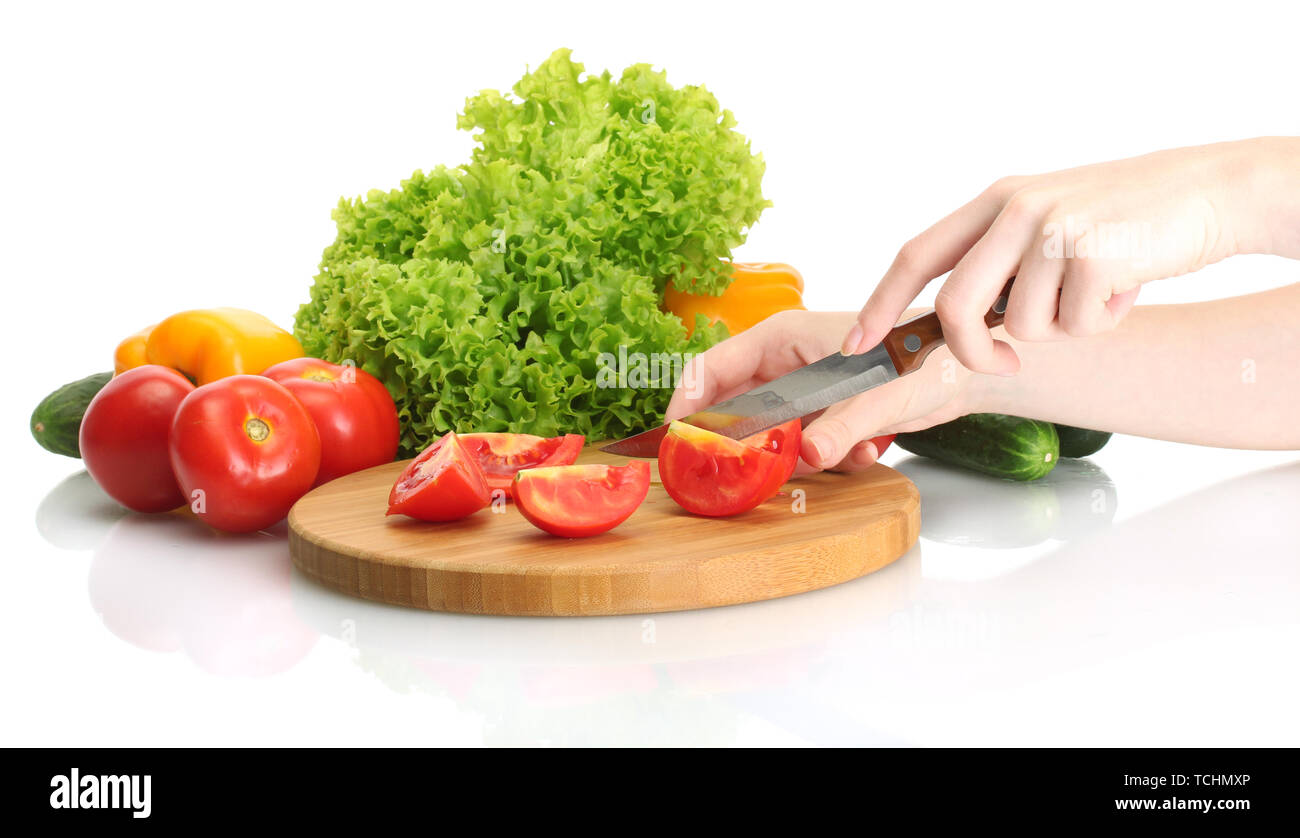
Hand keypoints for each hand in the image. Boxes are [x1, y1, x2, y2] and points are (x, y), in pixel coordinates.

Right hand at [665, 310, 974, 470]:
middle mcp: (784, 362)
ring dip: (799, 457)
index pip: (710, 367)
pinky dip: (829, 458)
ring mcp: (802, 389)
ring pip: (767, 435)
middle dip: (747, 446)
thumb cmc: (924, 360)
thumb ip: (844, 426)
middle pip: (732, 408)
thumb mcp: (882, 394)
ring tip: (843, 452)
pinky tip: (867, 449)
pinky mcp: (821, 412)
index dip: (686, 404)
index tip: (675, 442)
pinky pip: (800, 446)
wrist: (966, 371)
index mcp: (781, 337)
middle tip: (750, 474)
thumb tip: (810, 454)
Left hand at [841, 137, 1299, 374]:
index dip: (882, 302)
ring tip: (1096, 289)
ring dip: (1063, 326)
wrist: (1204, 193)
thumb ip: (998, 263)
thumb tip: (954, 327)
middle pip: (955, 305)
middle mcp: (1015, 209)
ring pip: (1023, 324)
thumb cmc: (1121, 220)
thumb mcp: (1044, 224)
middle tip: (1006, 361)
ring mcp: (1052, 227)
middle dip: (973, 351)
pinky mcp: (1093, 251)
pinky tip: (1124, 285)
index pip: (917, 255)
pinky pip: (1075, 325)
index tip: (858, 342)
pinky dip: (1102, 321)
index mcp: (994, 201)